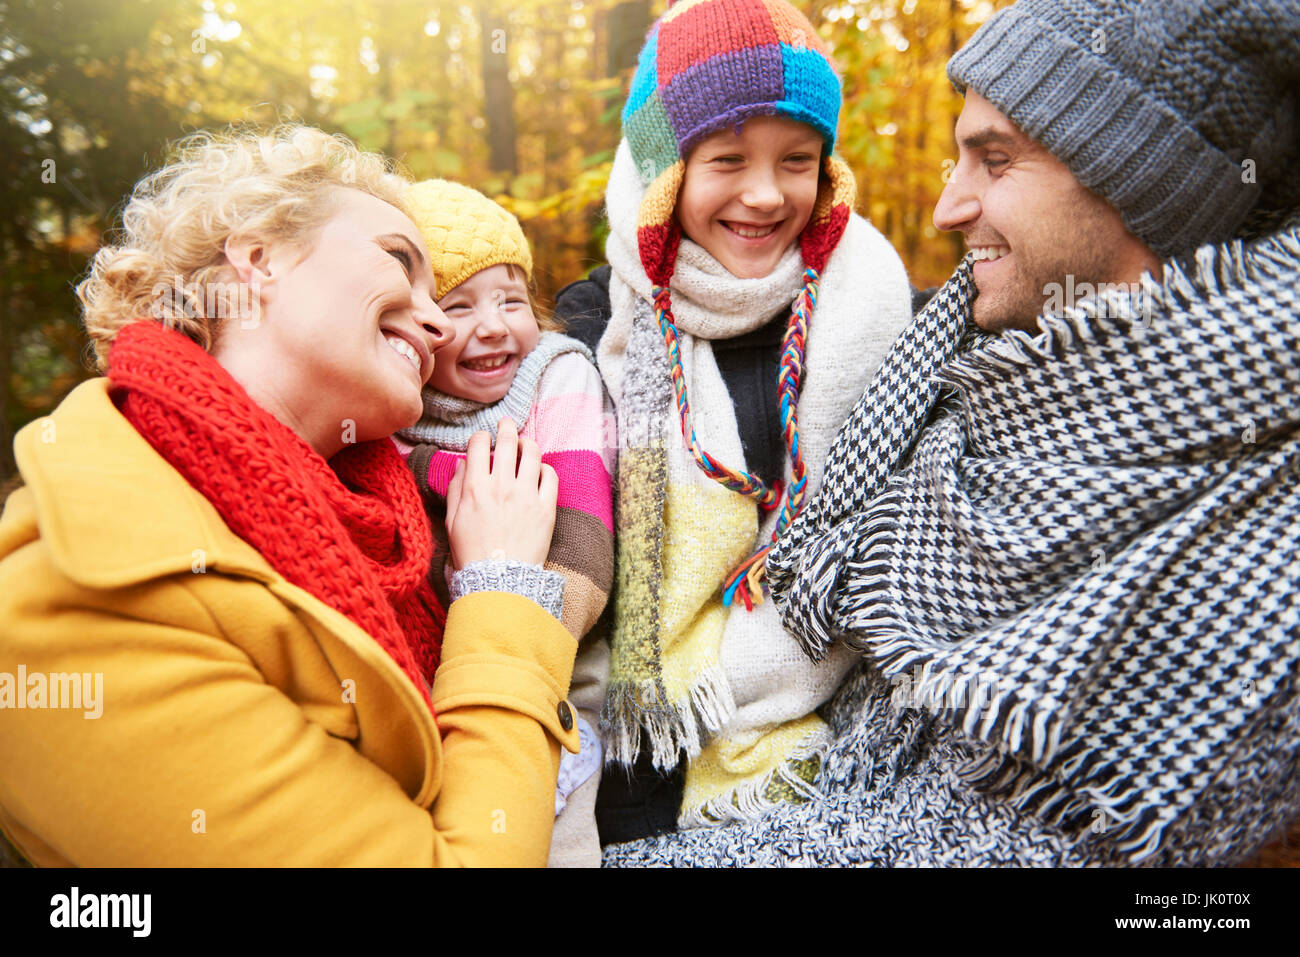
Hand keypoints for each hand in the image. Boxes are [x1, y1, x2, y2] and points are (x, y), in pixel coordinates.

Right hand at [445, 418, 557, 567]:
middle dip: (506, 427)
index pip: (480, 444)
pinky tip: (539, 471)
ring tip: (525, 444)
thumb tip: (463, 463)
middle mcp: (502, 486)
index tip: (483, 441)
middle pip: (508, 441)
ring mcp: (527, 495)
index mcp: (476, 487)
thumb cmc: (472, 553)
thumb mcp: (452, 521)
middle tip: (507, 425)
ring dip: (527, 443)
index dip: (481, 437)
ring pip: (532, 452)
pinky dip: (545, 468)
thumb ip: (456, 488)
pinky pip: (551, 476)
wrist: (499, 581)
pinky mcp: (547, 508)